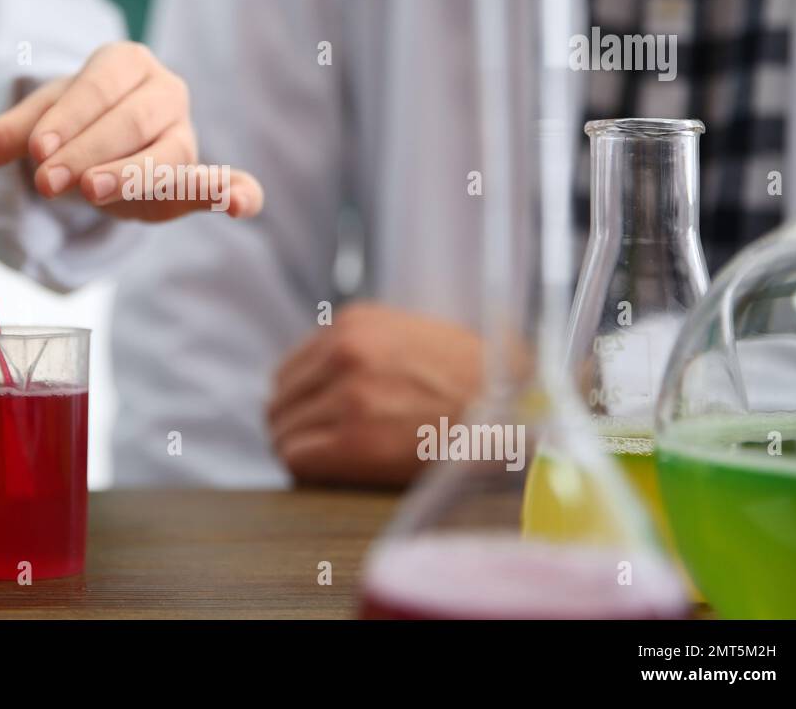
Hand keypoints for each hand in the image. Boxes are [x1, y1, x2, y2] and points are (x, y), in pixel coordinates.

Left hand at [0, 42, 263, 219]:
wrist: (105, 150)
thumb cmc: (72, 129)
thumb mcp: (33, 129)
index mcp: (124, 63)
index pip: (99, 86)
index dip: (70, 118)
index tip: (37, 151)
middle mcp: (164, 90)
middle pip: (132, 120)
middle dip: (90, 150)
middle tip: (50, 182)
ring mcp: (185, 133)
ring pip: (166, 155)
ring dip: (133, 174)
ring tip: (96, 190)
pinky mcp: (197, 176)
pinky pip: (218, 182)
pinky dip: (234, 191)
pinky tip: (244, 204)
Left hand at [266, 303, 483, 486]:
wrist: (515, 408)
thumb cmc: (472, 378)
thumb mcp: (409, 335)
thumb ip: (360, 347)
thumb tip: (318, 378)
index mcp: (354, 324)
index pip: (290, 370)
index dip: (299, 400)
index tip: (311, 417)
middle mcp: (344, 354)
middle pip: (280, 400)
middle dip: (293, 424)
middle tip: (315, 445)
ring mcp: (348, 397)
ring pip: (284, 431)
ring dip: (299, 449)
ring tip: (328, 461)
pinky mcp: (355, 440)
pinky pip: (298, 458)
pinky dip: (307, 468)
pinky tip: (331, 471)